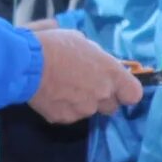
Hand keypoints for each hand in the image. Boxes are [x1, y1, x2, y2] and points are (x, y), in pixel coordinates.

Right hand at [28, 28, 142, 123]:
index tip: (119, 88)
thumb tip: (101, 64)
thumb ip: (98, 59)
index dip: (127, 92)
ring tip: (63, 87)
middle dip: (102, 99)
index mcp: (111, 74)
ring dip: (82, 102)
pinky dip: (64, 108)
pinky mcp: (65, 118)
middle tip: (86, 86)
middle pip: (112, 106)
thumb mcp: (84, 43)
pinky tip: (53, 95)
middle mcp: (102, 94)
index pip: (134, 94)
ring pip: (89, 110)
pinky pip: (70, 115)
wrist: (27, 63)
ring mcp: (84, 109)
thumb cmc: (56, 45)